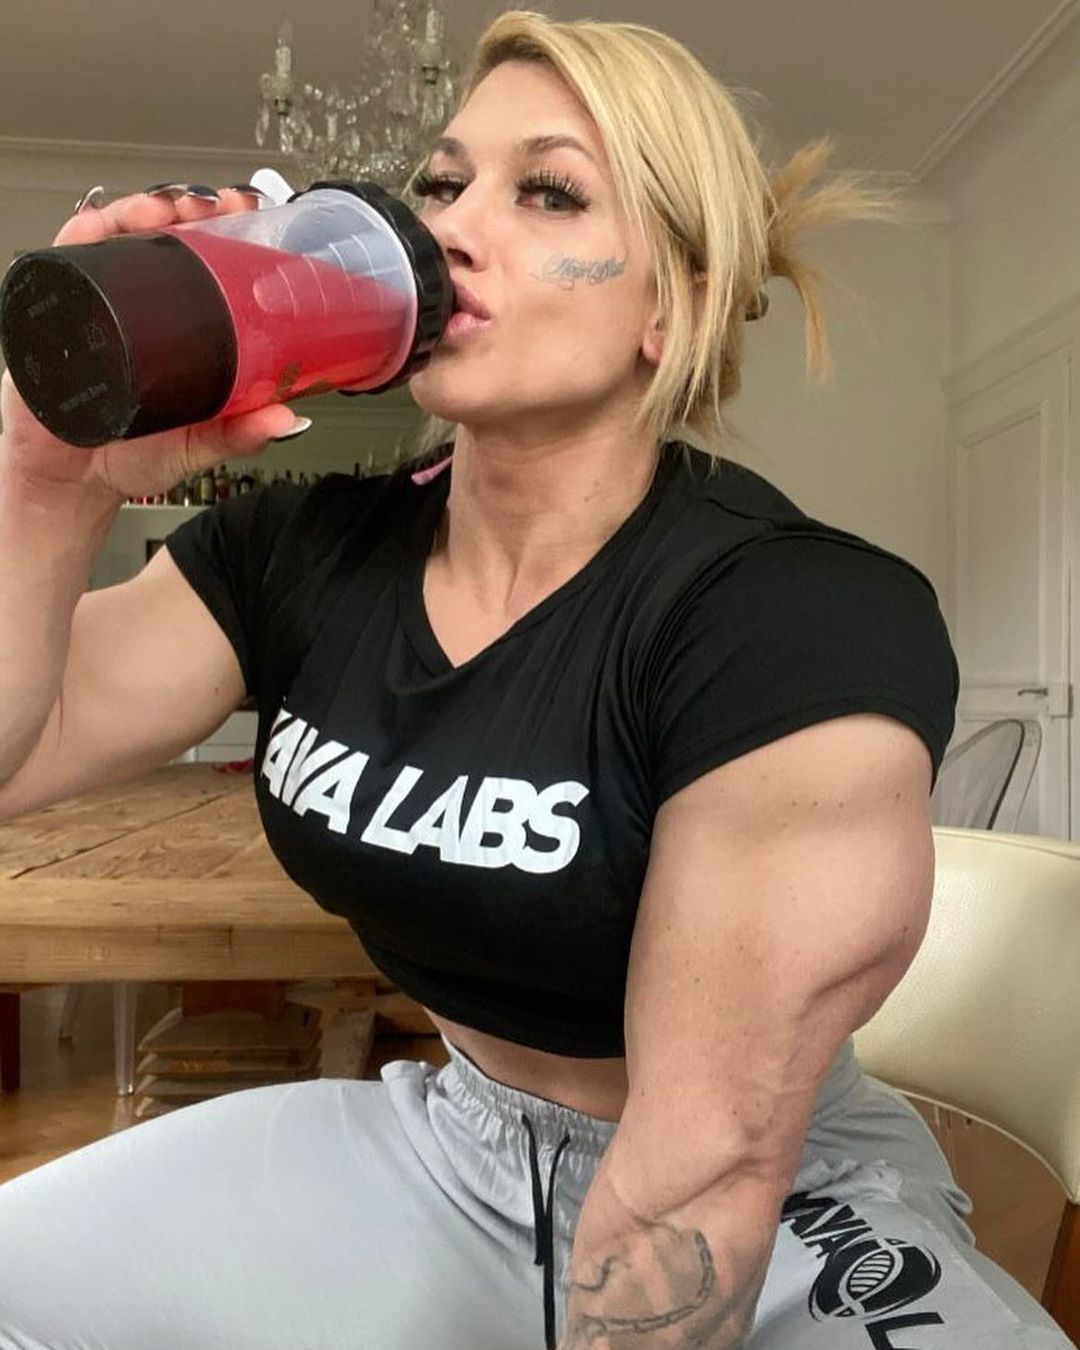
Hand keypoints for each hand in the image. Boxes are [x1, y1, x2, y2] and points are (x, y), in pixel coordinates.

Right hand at [0, 185, 302, 503]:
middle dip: (184, 205)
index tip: (247, 211)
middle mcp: (135, 307)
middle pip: (157, 234)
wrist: (73, 484)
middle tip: (209, 205)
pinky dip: (81, 235)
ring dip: (137, 210)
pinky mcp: (52, 316)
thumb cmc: (131, 458)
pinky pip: (63, 261)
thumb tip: (286, 419)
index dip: (223, 226)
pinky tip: (99, 224)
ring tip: (162, 211)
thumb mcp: (197, 445)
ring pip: (112, 235)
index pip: (201, 257)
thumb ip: (238, 434)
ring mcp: (94, 305)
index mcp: (175, 327)